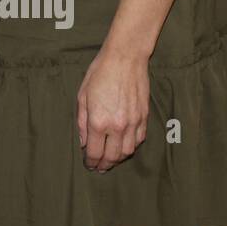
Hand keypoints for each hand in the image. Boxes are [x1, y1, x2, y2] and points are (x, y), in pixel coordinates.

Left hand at [75, 48, 148, 172]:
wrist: (125, 59)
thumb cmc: (100, 73)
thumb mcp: (82, 96)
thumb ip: (82, 122)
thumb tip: (84, 142)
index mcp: (99, 122)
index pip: (94, 152)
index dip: (90, 162)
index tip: (89, 165)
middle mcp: (117, 126)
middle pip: (112, 156)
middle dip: (104, 165)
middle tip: (99, 167)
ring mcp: (133, 123)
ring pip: (128, 152)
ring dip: (118, 159)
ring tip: (111, 160)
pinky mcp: (144, 117)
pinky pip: (139, 140)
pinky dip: (131, 147)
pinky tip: (124, 146)